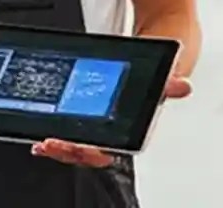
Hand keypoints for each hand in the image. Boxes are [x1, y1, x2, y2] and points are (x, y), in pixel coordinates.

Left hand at [30, 76, 191, 167]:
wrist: (154, 70)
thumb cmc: (155, 80)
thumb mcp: (160, 80)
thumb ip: (167, 84)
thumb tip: (182, 86)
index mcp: (130, 132)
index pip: (108, 151)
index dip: (91, 151)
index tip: (79, 146)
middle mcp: (113, 136)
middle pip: (87, 152)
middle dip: (68, 151)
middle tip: (51, 143)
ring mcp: (97, 131)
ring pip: (75, 146)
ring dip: (58, 147)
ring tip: (43, 143)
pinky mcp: (85, 123)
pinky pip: (69, 136)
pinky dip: (54, 138)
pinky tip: (40, 135)